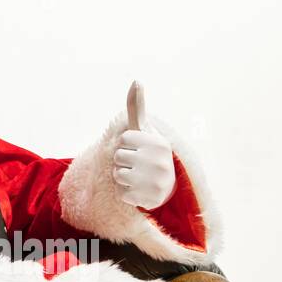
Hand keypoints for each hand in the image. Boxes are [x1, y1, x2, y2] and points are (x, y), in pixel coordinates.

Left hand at [111, 81, 176, 210]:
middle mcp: (161, 163)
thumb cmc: (148, 152)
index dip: (127, 144)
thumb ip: (137, 107)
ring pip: (117, 175)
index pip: (123, 139)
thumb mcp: (143, 130)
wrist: (164, 185)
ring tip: (137, 177)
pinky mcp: (149, 200)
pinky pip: (121, 194)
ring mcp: (156, 183)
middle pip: (118, 157)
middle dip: (123, 161)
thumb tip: (136, 80)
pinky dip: (125, 193)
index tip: (139, 149)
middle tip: (138, 165)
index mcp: (159, 144)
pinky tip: (138, 190)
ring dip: (122, 177)